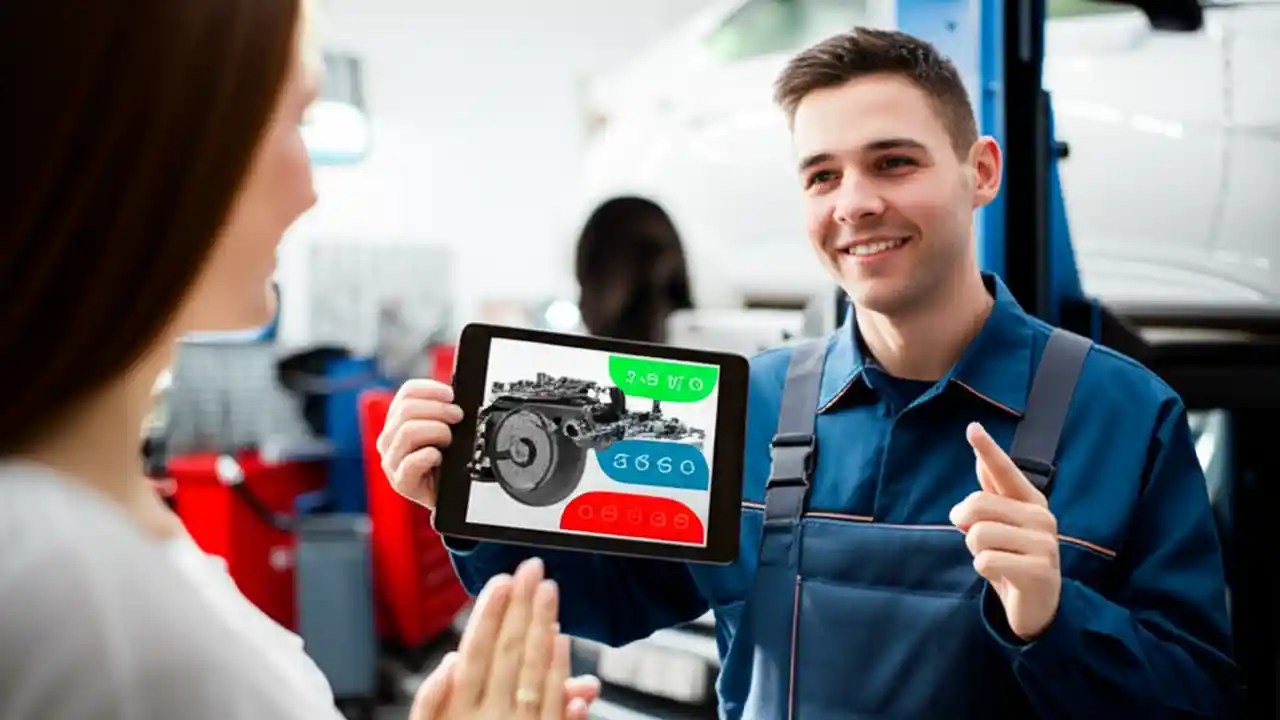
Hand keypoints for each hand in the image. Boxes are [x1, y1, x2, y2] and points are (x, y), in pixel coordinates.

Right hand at [377, 379, 464, 508]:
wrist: (446, 495)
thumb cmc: (444, 462)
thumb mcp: (442, 431)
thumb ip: (443, 413)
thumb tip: (455, 399)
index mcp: (398, 420)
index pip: (407, 393)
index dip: (431, 389)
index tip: (451, 395)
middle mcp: (389, 438)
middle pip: (407, 409)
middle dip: (439, 409)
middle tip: (457, 417)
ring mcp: (391, 461)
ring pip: (408, 431)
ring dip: (436, 431)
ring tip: (449, 440)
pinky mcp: (400, 482)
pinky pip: (411, 462)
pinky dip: (429, 456)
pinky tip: (439, 457)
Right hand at [410, 558, 600, 719]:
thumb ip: (432, 701)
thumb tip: (450, 662)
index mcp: (456, 714)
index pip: (476, 653)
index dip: (489, 615)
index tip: (501, 582)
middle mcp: (488, 719)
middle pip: (507, 654)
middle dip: (520, 608)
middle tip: (532, 569)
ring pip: (534, 672)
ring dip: (542, 628)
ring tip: (550, 592)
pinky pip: (554, 707)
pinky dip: (560, 673)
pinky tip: (564, 643)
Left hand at [949, 422, 1060, 640]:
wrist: (1036, 605)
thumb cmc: (1013, 557)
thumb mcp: (1001, 524)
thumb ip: (991, 495)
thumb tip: (979, 460)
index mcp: (1031, 501)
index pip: (1004, 470)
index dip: (988, 449)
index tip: (972, 427)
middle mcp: (1041, 517)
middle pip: (977, 505)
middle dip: (965, 524)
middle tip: (978, 539)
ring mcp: (1043, 544)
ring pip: (978, 534)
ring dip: (976, 551)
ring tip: (995, 559)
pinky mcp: (1038, 570)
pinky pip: (985, 561)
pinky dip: (983, 569)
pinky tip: (1001, 575)